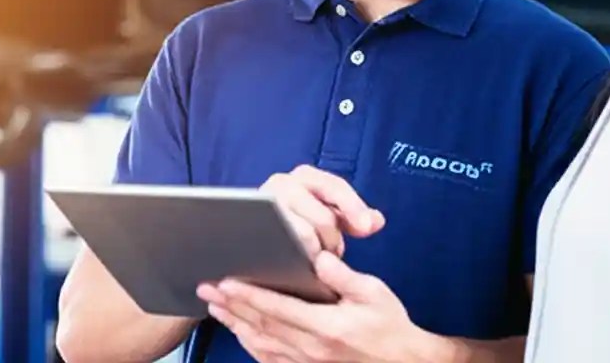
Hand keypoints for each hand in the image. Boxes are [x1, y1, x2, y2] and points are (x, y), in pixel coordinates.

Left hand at [198, 251, 423, 362]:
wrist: (403, 362)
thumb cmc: (389, 325)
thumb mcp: (373, 293)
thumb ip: (343, 276)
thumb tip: (319, 258)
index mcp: (326, 326)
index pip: (277, 308)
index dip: (248, 295)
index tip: (226, 281)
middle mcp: (311, 348)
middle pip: (260, 325)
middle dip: (231, 306)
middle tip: (206, 289)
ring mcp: (307, 362)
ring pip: (260, 343)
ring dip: (234, 324)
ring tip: (215, 307)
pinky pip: (270, 358)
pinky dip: (250, 344)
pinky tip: (240, 332)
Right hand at [261, 165, 384, 259]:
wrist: (252, 226)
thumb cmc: (300, 219)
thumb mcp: (328, 212)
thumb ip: (352, 216)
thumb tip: (376, 221)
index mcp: (304, 175)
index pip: (334, 187)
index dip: (353, 207)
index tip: (367, 229)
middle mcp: (281, 183)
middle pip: (320, 215)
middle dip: (332, 238)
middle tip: (333, 253)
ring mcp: (262, 204)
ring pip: (300, 234)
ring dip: (314, 251)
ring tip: (316, 260)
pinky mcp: (249, 226)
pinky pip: (278, 245)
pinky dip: (293, 256)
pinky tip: (300, 265)